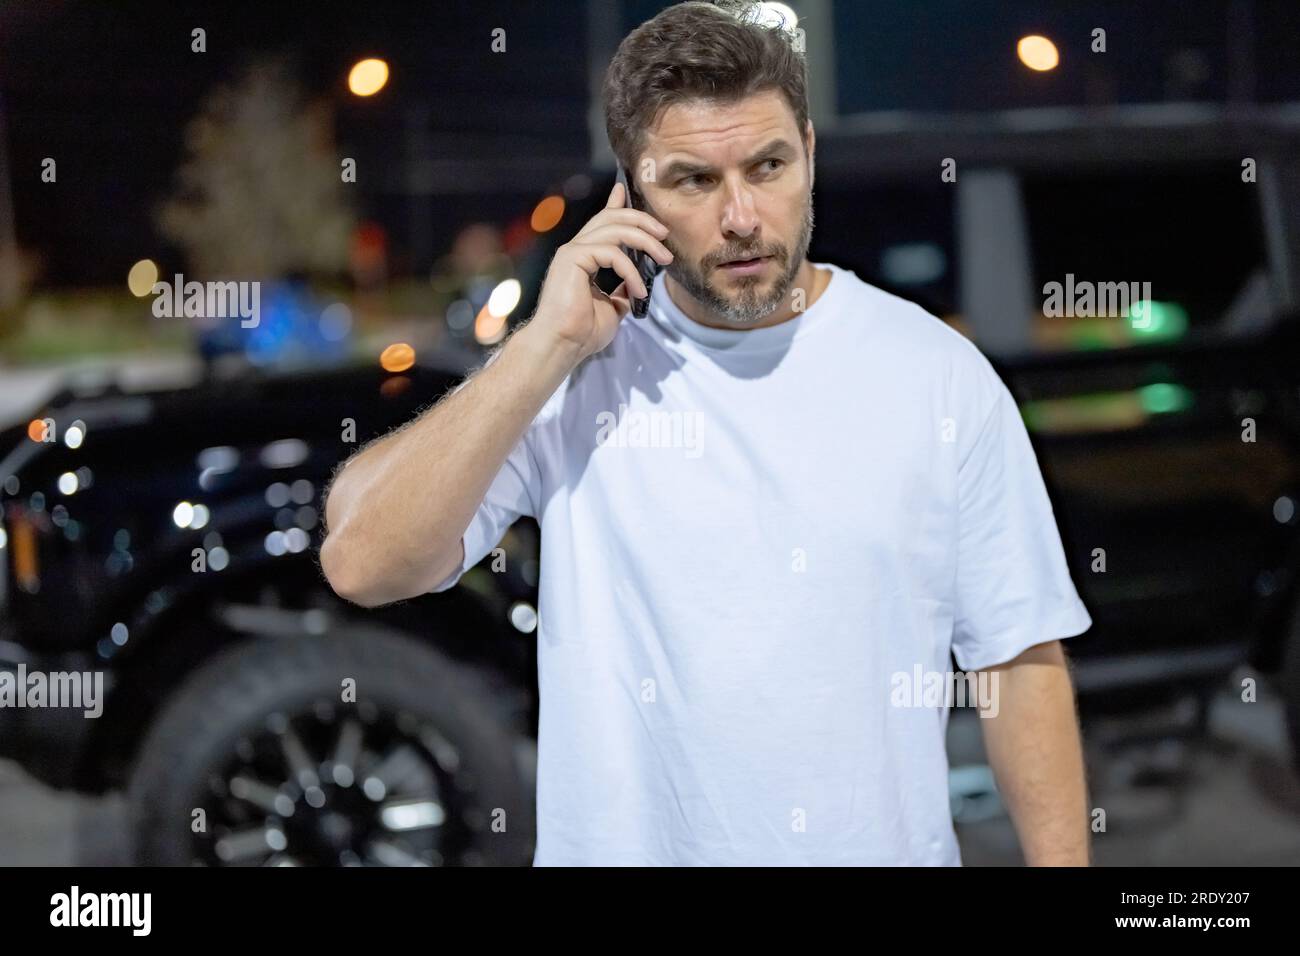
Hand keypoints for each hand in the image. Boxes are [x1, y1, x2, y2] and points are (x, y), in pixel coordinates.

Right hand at [529, 180, 672, 362]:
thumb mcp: (612, 308)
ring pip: (616, 230)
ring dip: (646, 242)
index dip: (615, 205)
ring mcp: (572, 251)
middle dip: (642, 221)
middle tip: (665, 235)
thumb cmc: (582, 333)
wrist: (562, 346)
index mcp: (583, 257)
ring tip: (664, 260)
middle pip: (612, 218)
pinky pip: (612, 253)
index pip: (602, 223)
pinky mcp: (572, 258)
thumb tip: (636, 284)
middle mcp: (576, 249)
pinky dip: (631, 271)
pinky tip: (639, 290)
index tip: (623, 191)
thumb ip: (622, 290)